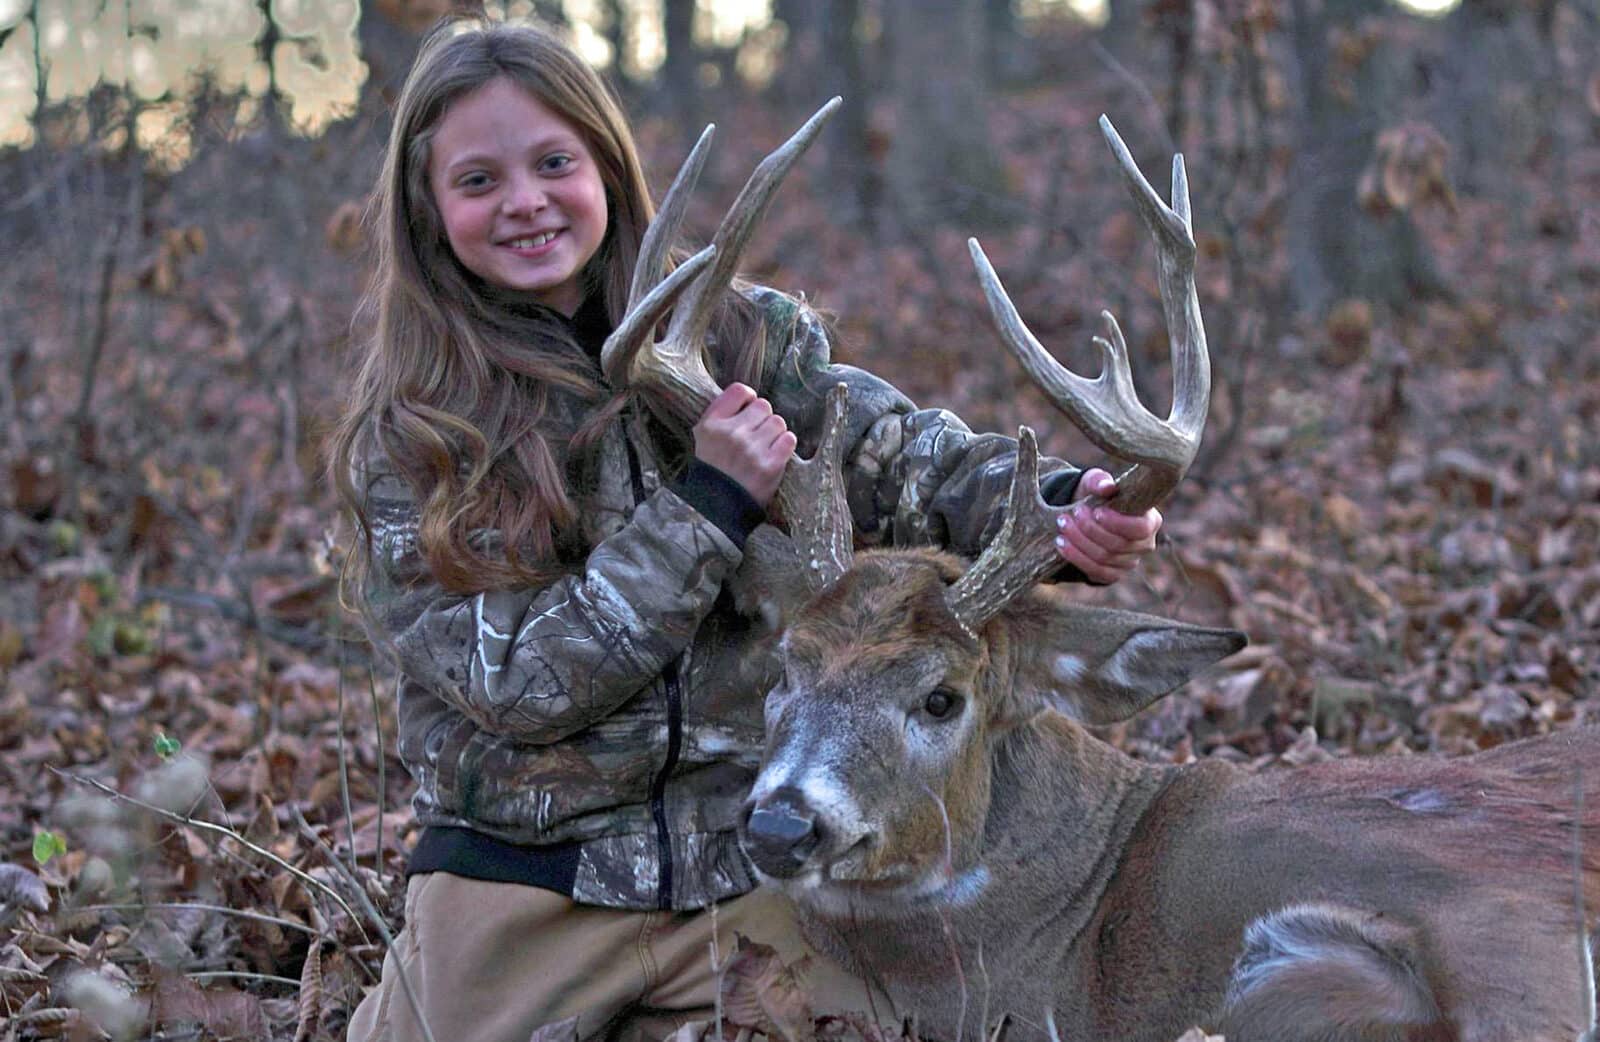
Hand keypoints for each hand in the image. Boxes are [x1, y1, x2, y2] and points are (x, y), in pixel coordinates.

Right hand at [693, 383, 796, 507]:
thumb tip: (750, 397)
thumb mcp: (704, 438)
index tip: (748, 411)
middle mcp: (731, 433)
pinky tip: (775, 455)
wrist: (717, 509)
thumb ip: (722, 414)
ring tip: (765, 447)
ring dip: (775, 433)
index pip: (740, 391)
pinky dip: (785, 445)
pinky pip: (789, 439)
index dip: (749, 399)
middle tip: (757, 436)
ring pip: (778, 422)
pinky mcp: (770, 465)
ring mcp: (751, 450)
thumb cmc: (714, 471)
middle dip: (763, 419)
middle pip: (763, 405)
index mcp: (711, 424)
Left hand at [1053, 468, 1161, 584]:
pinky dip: (1075, 557)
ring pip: (1104, 558)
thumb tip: (1107, 487)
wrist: (1084, 515)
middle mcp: (1145, 544)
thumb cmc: (1097, 495)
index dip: (1118, 523)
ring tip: (1063, 524)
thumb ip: (1101, 481)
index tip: (1097, 511)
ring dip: (1079, 541)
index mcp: (1150, 520)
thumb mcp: (1096, 482)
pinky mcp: (1113, 574)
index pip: (1141, 528)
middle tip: (1074, 513)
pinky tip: (1061, 543)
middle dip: (1091, 529)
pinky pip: (1095, 571)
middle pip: (1118, 544)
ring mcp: (1130, 562)